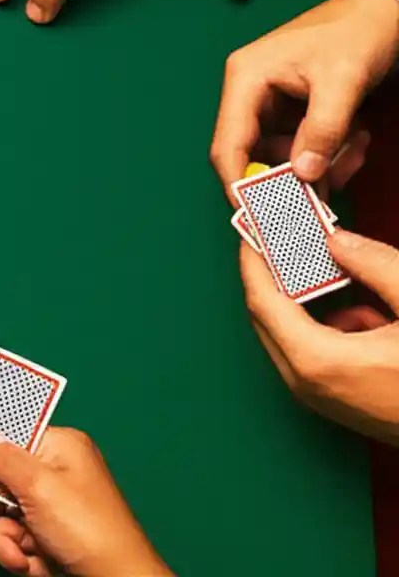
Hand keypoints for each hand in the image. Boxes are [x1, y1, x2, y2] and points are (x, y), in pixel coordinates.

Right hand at [0, 428, 167, 576]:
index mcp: (59, 448)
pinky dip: (17, 554)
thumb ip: (4, 459)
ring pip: (0, 515)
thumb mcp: (41, 488)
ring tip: (17, 556)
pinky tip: (32, 564)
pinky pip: (12, 538)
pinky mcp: (45, 536)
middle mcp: (54, 474)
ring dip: (5, 538)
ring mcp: (49, 507)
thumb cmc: (91, 532)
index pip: (6, 435)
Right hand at [211, 0, 398, 190]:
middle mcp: (249, 93)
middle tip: (322, 192)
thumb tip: (303, 176)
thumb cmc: (358, 32)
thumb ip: (321, 130)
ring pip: (281, 155)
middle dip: (289, 176)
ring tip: (355, 153)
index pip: (228, 144)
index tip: (260, 215)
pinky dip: (326, 153)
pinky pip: (300, 146)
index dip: (239, 183)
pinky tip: (355, 144)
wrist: (384, 9)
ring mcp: (270, 102)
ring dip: (316, 165)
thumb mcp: (342, 81)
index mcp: (246, 79)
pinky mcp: (292, 110)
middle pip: (253, 155)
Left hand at [240, 230, 398, 444]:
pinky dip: (335, 330)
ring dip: (317, 305)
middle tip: (293, 239)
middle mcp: (305, 383)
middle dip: (279, 276)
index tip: (251, 227)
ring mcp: (316, 398)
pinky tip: (378, 327)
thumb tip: (338, 240)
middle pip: (268, 317)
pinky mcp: (332, 402)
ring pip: (293, 334)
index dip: (253, 259)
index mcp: (317, 360)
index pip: (261, 299)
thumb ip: (376, 266)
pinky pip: (314, 353)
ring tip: (366, 296)